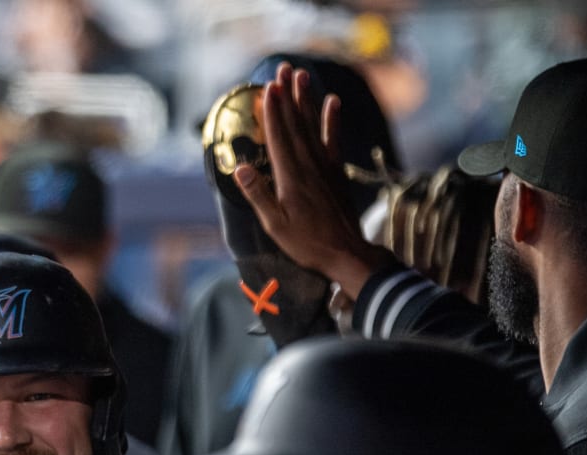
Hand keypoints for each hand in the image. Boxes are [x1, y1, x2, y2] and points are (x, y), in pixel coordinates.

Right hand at [234, 63, 390, 297]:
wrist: (346, 253)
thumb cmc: (306, 243)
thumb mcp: (275, 225)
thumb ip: (258, 195)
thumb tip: (240, 168)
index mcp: (290, 177)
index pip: (278, 137)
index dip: (273, 112)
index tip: (267, 88)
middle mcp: (308, 165)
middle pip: (295, 124)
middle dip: (288, 96)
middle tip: (281, 70)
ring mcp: (324, 166)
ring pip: (312, 126)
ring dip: (305, 100)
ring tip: (300, 75)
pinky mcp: (336, 172)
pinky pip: (332, 139)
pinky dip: (331, 120)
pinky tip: (331, 102)